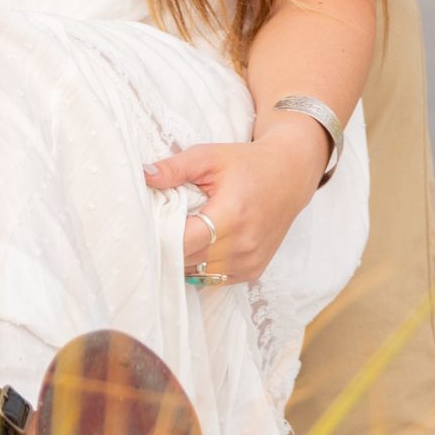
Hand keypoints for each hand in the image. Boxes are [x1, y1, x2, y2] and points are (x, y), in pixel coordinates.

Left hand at [146, 119, 328, 283]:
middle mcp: (243, 245)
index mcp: (231, 216)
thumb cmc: (246, 163)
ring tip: (179, 235)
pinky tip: (198, 245)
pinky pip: (215, 278)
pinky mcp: (253, 271)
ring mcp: (250, 262)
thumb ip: (175, 168)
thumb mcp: (209, 156)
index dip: (160, 235)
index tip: (148, 223)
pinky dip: (202, 266)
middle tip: (158, 228)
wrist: (289, 176)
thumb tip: (144, 176)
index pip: (182, 242)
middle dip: (168, 246)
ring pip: (199, 273)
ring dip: (184, 259)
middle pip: (188, 260)